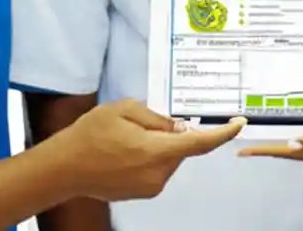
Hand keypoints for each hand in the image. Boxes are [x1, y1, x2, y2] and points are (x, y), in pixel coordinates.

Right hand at [53, 99, 245, 201]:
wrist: (63, 168)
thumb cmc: (90, 135)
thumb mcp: (124, 110)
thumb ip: (157, 117)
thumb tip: (179, 127)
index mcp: (156, 151)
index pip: (199, 143)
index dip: (222, 133)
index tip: (239, 123)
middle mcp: (158, 174)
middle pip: (180, 148)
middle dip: (169, 133)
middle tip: (139, 124)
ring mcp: (150, 187)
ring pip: (168, 158)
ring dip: (157, 145)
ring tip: (124, 138)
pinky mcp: (142, 193)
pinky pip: (156, 169)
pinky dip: (148, 157)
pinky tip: (122, 152)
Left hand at [237, 128, 302, 178]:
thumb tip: (292, 144)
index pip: (284, 152)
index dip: (262, 151)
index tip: (242, 152)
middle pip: (286, 154)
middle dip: (265, 151)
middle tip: (245, 149)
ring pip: (296, 154)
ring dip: (278, 150)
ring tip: (263, 146)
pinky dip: (295, 148)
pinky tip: (295, 144)